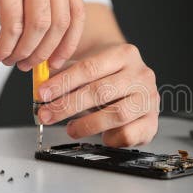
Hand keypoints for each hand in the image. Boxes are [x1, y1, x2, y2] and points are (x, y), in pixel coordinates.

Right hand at [0, 0, 84, 70]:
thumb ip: (39, 13)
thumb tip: (48, 53)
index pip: (76, 12)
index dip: (68, 43)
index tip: (55, 63)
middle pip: (59, 23)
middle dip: (43, 52)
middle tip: (27, 67)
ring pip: (38, 26)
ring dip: (23, 51)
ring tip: (8, 61)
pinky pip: (12, 25)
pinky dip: (5, 47)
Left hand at [35, 44, 159, 146]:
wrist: (136, 85)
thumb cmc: (109, 76)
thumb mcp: (89, 68)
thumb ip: (65, 75)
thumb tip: (40, 88)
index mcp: (125, 54)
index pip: (90, 67)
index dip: (63, 82)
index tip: (43, 93)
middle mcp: (141, 75)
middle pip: (101, 91)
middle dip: (68, 106)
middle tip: (47, 114)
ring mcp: (149, 99)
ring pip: (117, 114)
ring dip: (87, 124)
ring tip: (70, 128)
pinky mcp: (152, 121)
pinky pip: (129, 134)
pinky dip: (111, 137)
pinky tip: (101, 136)